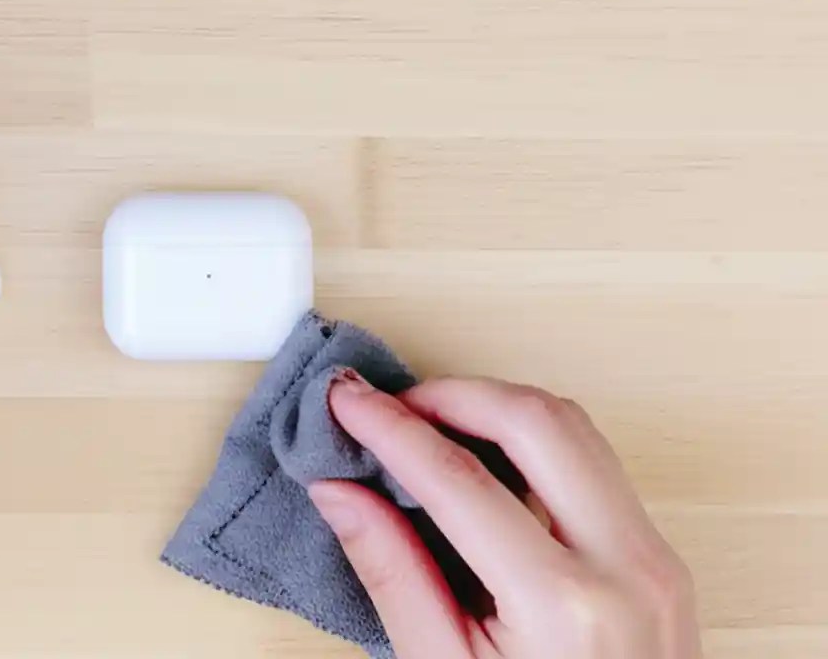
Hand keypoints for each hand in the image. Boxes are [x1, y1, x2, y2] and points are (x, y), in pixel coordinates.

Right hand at [308, 375, 700, 657]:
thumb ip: (392, 575)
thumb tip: (340, 492)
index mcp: (563, 606)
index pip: (460, 479)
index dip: (391, 430)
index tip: (345, 403)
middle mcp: (625, 565)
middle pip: (535, 419)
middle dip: (451, 394)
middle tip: (390, 407)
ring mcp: (654, 555)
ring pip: (573, 425)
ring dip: (494, 407)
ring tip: (428, 425)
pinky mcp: (659, 554)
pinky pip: (593, 460)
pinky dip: (531, 438)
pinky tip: (483, 455)